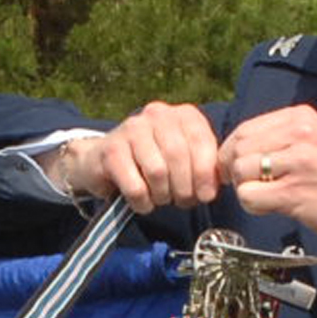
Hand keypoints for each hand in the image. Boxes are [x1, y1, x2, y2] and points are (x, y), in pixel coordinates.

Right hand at [45, 102, 222, 212]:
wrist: (105, 162)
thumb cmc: (153, 163)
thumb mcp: (184, 160)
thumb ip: (203, 168)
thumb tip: (210, 190)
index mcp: (183, 115)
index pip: (201, 143)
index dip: (206, 174)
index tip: (205, 196)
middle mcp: (158, 114)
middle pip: (179, 157)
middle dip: (184, 188)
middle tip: (181, 202)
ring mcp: (132, 129)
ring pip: (157, 171)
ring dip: (162, 195)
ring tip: (160, 199)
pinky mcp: (111, 150)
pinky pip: (135, 186)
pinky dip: (142, 202)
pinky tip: (142, 203)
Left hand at [218, 106, 316, 243]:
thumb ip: (281, 137)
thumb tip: (237, 148)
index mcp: (302, 117)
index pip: (245, 128)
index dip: (233, 151)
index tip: (237, 168)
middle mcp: (299, 134)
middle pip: (238, 149)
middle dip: (236, 171)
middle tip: (251, 185)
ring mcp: (297, 162)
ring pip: (240, 171)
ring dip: (245, 188)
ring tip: (267, 195)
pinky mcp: (294, 191)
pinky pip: (249, 195)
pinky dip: (253, 205)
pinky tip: (272, 207)